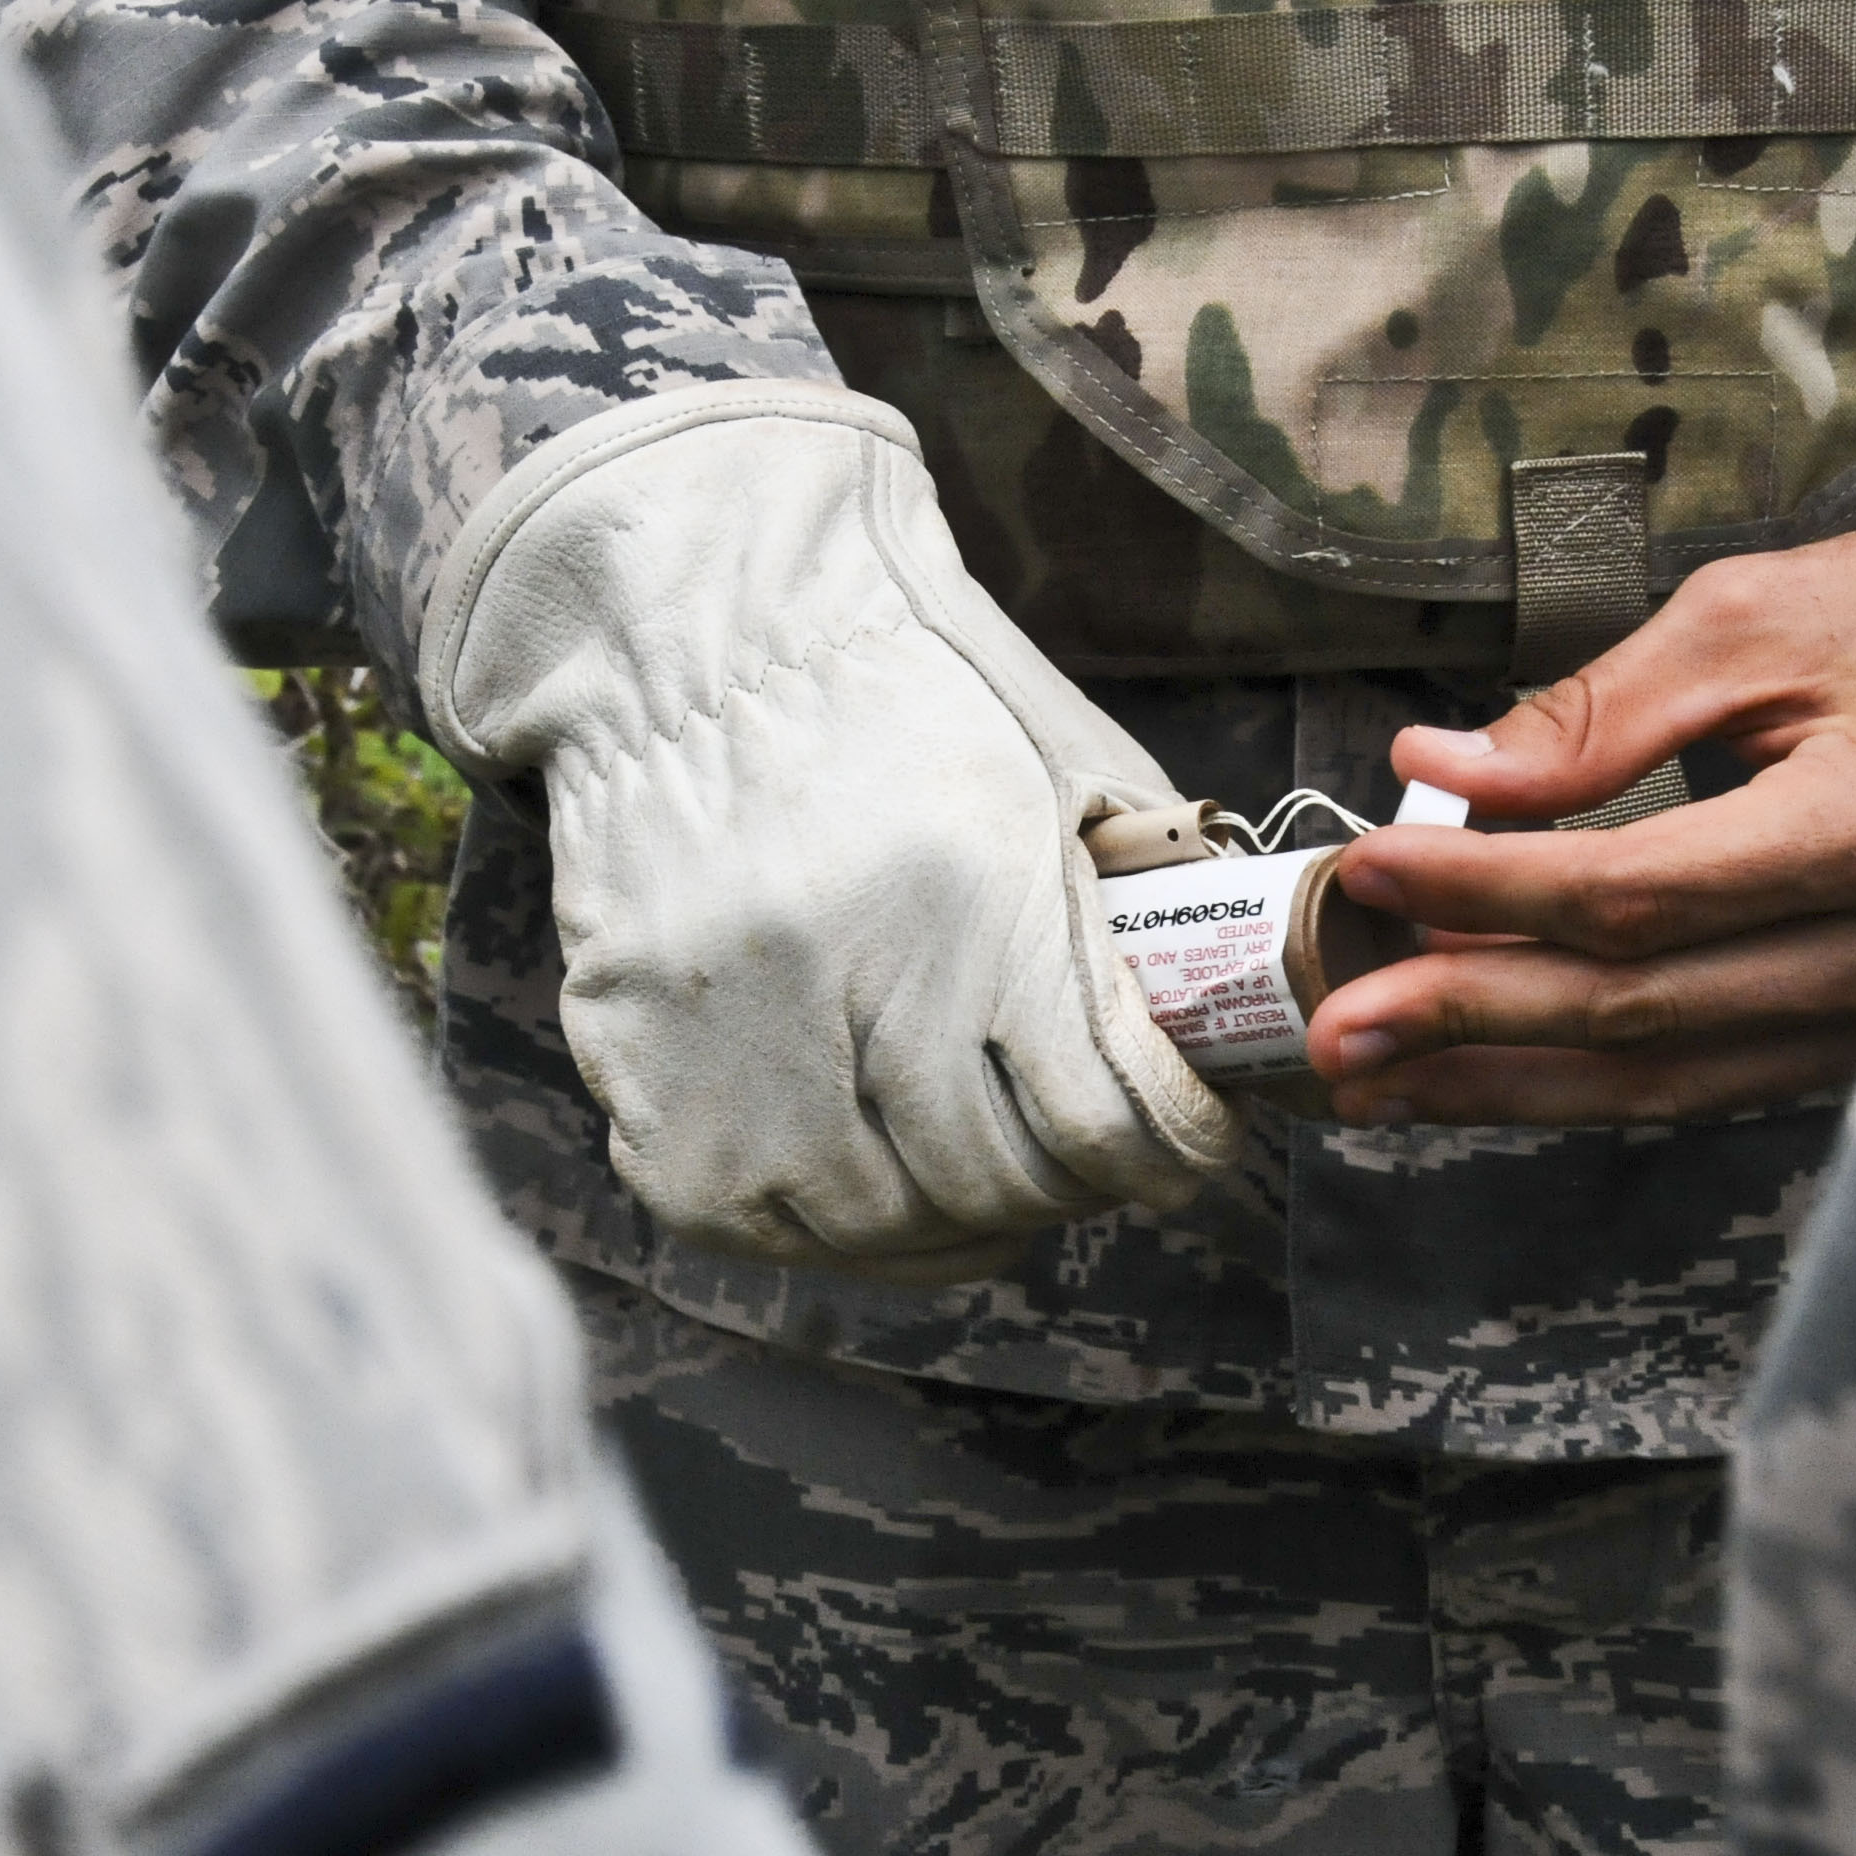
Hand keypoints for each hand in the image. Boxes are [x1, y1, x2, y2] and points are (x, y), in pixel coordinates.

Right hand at [421, 385, 1235, 1277]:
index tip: (1191, 1151)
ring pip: (877, 1222)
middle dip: (1070, 1189)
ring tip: (991, 1184)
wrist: (706, 633)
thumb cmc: (913, 694)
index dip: (1171, 1156)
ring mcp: (730, 1040)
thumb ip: (1140, 916)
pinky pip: (750, 1219)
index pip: (1103, 1119)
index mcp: (978, 903)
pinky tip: (877, 1184)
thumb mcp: (1067, 775)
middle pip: (994, 1184)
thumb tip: (1213, 1039)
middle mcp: (850, 982)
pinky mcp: (642, 1074)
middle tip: (1094, 1166)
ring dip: (955, 1220)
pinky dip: (830, 1222)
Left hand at [1307, 498, 1855, 1124]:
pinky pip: (1711, 1082)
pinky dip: (1588, 1085)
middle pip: (1641, 1007)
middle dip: (1469, 1017)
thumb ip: (1598, 710)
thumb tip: (1440, 773)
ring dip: (1507, 1085)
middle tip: (1334, 1027)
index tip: (1372, 869)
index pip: (1636, 893)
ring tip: (1376, 1083)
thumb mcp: (1756, 618)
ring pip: (1669, 1074)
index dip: (1487, 892)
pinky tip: (1488, 1082)